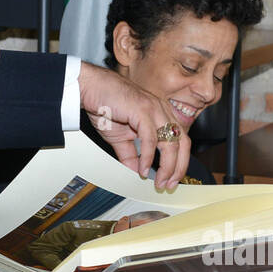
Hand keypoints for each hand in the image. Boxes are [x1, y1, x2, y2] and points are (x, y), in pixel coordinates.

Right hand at [77, 62, 190, 189]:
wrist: (89, 87)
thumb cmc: (105, 104)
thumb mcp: (121, 137)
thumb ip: (132, 156)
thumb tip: (137, 173)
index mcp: (162, 115)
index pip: (181, 141)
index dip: (180, 162)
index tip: (172, 180)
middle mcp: (162, 111)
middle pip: (182, 143)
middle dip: (178, 168)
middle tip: (169, 185)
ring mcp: (154, 109)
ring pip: (171, 142)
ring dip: (167, 166)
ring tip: (159, 182)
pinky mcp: (142, 109)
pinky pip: (151, 138)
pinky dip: (148, 157)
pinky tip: (143, 169)